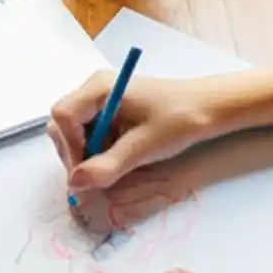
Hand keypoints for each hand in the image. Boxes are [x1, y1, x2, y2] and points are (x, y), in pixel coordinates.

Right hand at [47, 72, 220, 192]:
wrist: (209, 108)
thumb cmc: (179, 120)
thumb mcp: (144, 147)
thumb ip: (108, 165)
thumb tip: (75, 184)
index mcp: (98, 88)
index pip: (63, 116)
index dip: (69, 147)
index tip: (86, 173)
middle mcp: (93, 90)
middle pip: (63, 125)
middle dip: (75, 154)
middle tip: (96, 176)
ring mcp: (99, 101)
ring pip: (73, 133)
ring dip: (87, 156)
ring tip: (112, 167)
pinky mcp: (108, 112)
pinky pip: (88, 135)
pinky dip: (97, 152)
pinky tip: (118, 158)